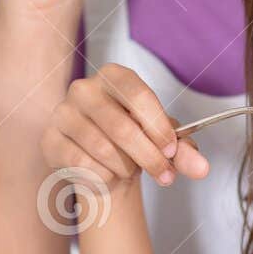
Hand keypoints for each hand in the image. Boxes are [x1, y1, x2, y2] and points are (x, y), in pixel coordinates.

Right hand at [41, 64, 209, 191]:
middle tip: (164, 175)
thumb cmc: (133, 142)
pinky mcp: (50, 140)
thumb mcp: (162, 141)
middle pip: (121, 126)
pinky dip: (102, 177)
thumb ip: (183, 151)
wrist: (101, 161)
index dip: (158, 126)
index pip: (138, 95)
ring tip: (129, 170)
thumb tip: (202, 168)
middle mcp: (84, 89)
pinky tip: (106, 174)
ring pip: (102, 149)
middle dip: (148, 157)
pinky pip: (81, 165)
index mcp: (114, 76)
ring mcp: (63, 113)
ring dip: (125, 169)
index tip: (171, 150)